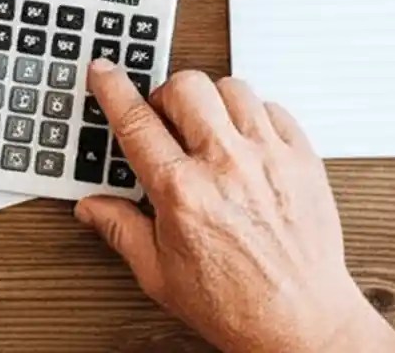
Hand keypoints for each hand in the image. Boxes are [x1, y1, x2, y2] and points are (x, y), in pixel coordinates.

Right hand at [75, 62, 394, 352]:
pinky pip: (274, 108)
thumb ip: (121, 230)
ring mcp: (269, 158)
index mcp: (183, 193)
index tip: (104, 72)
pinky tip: (246, 141)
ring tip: (208, 129)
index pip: (136, 122)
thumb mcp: (159, 274)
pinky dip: (254, 115)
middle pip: (186, 87)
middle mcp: (226, 166)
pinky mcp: (303, 159)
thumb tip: (92, 208)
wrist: (300, 322)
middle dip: (167, 95)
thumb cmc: (235, 304)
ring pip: (232, 87)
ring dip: (212, 101)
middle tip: (166, 120)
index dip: (113, 89)